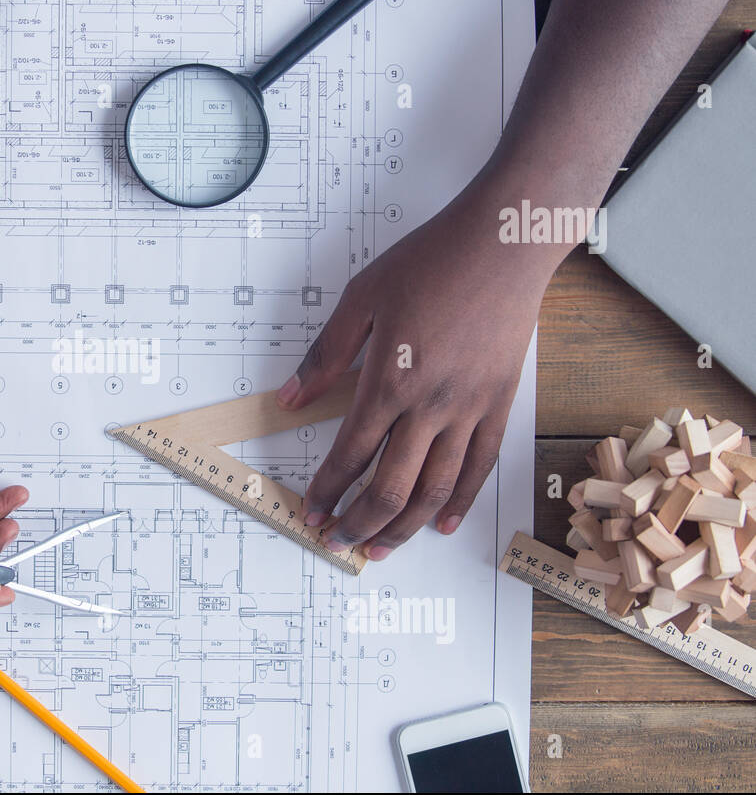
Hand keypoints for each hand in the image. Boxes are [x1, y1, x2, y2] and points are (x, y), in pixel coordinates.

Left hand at [277, 187, 555, 559]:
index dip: (327, 490)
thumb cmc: (431, 263)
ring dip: (404, 527)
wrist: (503, 245)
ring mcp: (470, 410)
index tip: (312, 510)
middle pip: (391, 488)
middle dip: (359, 523)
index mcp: (390, 383)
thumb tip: (290, 398)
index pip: (350, 455)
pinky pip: (481, 466)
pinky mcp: (499, 405)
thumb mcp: (361, 300)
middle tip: (337, 542)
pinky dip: (460, 502)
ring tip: (380, 549)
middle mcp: (431, 407)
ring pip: (436, 490)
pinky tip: (440, 523)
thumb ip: (325, 355)